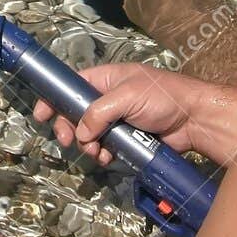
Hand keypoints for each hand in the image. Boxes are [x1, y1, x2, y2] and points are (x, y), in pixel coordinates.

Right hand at [35, 63, 199, 163]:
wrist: (194, 120)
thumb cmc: (164, 97)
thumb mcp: (127, 96)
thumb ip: (99, 112)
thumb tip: (81, 133)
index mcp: (107, 79)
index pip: (73, 86)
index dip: (55, 98)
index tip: (41, 114)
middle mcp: (109, 98)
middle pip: (76, 114)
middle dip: (69, 128)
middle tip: (68, 141)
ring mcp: (117, 119)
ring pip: (89, 134)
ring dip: (87, 145)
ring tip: (96, 152)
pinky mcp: (127, 138)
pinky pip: (105, 147)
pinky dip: (101, 154)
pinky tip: (106, 158)